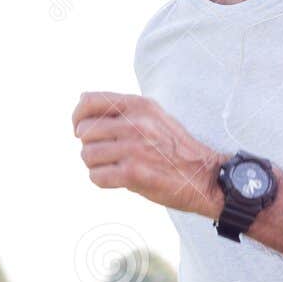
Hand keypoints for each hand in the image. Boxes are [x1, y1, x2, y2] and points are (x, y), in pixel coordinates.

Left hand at [72, 91, 224, 215]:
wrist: (205, 176)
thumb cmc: (175, 148)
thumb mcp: (154, 116)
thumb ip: (122, 110)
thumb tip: (82, 104)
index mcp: (139, 106)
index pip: (88, 101)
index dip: (77, 117)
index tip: (81, 129)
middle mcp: (135, 123)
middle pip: (84, 131)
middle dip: (89, 145)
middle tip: (106, 153)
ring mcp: (133, 148)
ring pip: (87, 155)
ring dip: (96, 164)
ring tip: (115, 166)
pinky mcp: (133, 174)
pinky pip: (96, 176)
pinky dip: (102, 180)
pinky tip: (118, 179)